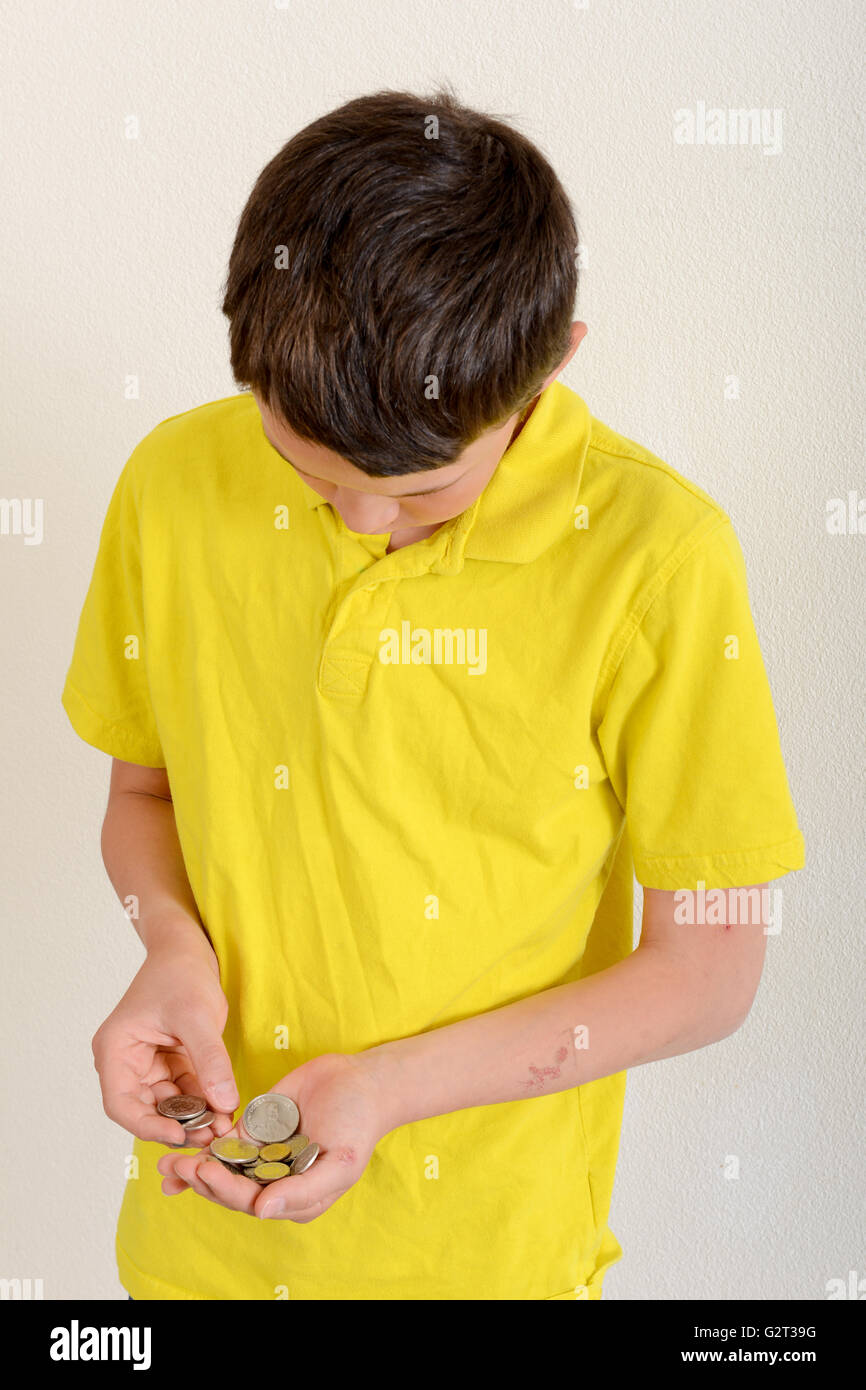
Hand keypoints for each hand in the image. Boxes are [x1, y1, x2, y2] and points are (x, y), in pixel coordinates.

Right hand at [91, 925, 239, 1147]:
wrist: (189, 949)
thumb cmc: (180, 973)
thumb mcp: (196, 1015)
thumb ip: (209, 1059)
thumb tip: (225, 1103)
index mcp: (115, 1050)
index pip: (122, 1104)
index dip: (148, 1126)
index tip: (180, 1136)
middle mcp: (127, 1063)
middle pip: (146, 1110)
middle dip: (179, 1126)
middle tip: (212, 1137)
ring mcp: (149, 1065)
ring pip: (169, 1105)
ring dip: (195, 1118)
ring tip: (223, 1126)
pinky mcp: (172, 1063)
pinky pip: (186, 1092)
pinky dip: (204, 1101)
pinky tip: (225, 1109)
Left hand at [158, 1051, 388, 1221]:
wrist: (363, 1083)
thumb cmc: (358, 1127)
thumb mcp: (341, 1164)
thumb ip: (303, 1191)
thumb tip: (263, 1212)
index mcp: (292, 1197)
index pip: (249, 1201)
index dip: (223, 1189)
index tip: (202, 1170)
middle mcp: (273, 1180)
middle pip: (228, 1186)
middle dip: (199, 1179)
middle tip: (173, 1164)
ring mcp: (263, 1153)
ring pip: (221, 1166)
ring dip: (193, 1166)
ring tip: (165, 1162)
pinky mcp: (256, 1127)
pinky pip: (225, 1139)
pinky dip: (203, 1142)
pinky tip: (181, 1141)